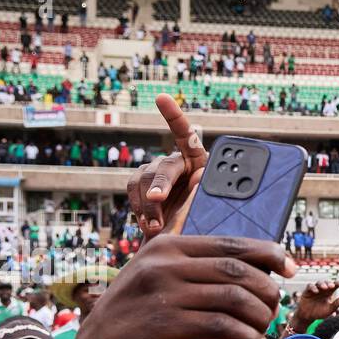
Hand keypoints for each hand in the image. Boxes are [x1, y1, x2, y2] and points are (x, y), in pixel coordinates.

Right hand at [74, 235, 291, 338]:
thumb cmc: (142, 312)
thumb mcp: (161, 277)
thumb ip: (196, 267)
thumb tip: (258, 266)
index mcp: (168, 246)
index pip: (230, 244)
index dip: (268, 254)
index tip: (290, 268)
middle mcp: (164, 264)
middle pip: (237, 271)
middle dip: (266, 291)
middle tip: (275, 310)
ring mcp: (163, 293)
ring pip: (233, 299)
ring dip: (259, 318)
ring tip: (265, 332)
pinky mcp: (165, 325)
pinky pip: (222, 327)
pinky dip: (246, 338)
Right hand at [127, 94, 206, 237]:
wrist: (180, 240)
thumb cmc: (199, 223)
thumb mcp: (206, 210)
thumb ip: (204, 194)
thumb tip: (202, 179)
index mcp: (198, 163)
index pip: (187, 136)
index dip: (174, 117)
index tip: (161, 98)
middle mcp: (176, 161)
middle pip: (164, 167)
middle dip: (159, 184)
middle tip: (157, 200)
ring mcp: (155, 170)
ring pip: (143, 179)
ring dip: (148, 205)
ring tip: (155, 227)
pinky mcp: (139, 181)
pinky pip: (132, 188)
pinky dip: (138, 208)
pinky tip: (147, 224)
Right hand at [290, 280, 338, 330]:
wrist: (308, 317)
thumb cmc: (319, 312)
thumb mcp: (330, 309)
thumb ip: (337, 304)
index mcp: (329, 293)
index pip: (334, 285)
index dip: (338, 283)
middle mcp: (322, 290)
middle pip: (327, 282)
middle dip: (329, 283)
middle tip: (332, 286)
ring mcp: (315, 289)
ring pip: (319, 282)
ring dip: (322, 284)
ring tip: (325, 287)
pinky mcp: (307, 291)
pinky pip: (310, 286)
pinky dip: (313, 287)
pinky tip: (316, 291)